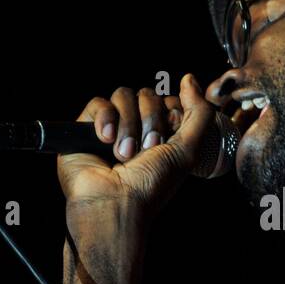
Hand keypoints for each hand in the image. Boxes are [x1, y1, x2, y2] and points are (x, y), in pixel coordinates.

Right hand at [58, 73, 215, 231]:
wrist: (114, 204)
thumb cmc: (150, 186)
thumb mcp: (188, 150)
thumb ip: (199, 113)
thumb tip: (190, 79)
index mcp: (162, 135)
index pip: (168, 100)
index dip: (171, 113)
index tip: (168, 138)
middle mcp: (137, 129)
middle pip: (147, 95)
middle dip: (150, 122)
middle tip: (146, 149)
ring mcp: (111, 127)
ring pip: (123, 96)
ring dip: (129, 125)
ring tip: (124, 153)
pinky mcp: (85, 127)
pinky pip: (98, 103)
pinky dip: (105, 119)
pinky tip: (105, 140)